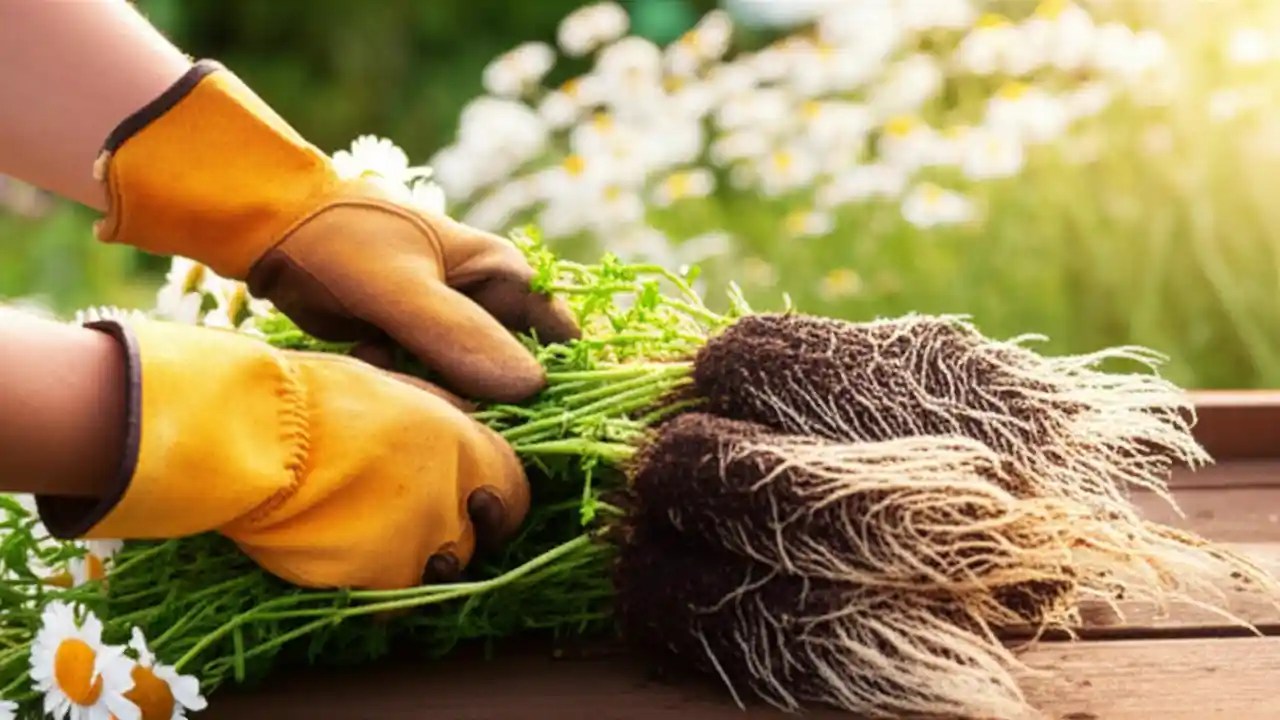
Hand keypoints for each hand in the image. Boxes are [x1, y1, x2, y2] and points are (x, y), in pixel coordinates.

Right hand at [37, 318, 527, 589]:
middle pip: (474, 540)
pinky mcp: (376, 581)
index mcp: (472, 450)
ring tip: (360, 523)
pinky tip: (337, 546)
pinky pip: (387, 594)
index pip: (515, 498)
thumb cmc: (318, 397)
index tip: (472, 498)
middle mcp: (457, 504)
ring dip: (407, 556)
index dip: (494, 501)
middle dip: (448, 530)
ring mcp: (420, 548)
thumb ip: (445, 424)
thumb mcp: (400, 390)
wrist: (255, 436)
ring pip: (431, 569)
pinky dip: (368, 578)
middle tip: (403, 509)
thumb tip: (462, 436)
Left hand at [92, 60, 576, 401]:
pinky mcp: (416, 348)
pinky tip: (365, 357)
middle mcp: (488, 305)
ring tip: (381, 361)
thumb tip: (531, 388)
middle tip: (428, 394)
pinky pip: (429, 387)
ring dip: (432, 393)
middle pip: (511, 375)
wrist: (271, 230)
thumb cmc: (341, 242)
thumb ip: (459, 335)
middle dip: (478, 397)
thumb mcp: (399, 288)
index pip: (558, 338)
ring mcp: (451, 330)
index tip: (531, 424)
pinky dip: (403, 386)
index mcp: (503, 276)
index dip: (557, 384)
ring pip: (467, 389)